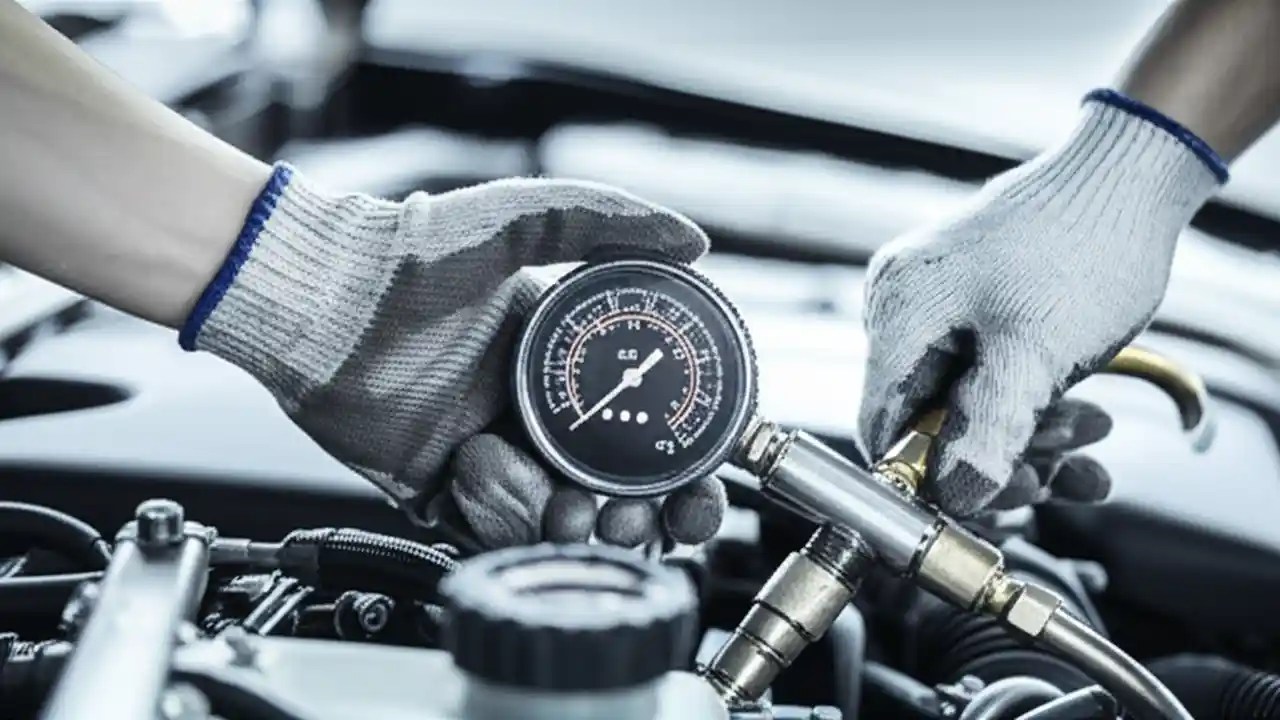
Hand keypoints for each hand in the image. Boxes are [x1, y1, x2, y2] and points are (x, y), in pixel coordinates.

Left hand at [181, 164, 724, 548]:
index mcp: (563, 361)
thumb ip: (607, 221)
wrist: (320, 301)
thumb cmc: (411, 254)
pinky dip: (498, 515)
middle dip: (638, 516)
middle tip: (636, 516)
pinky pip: (487, 527)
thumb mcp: (521, 220)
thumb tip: (695, 239)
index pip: (644, 426)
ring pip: (555, 519)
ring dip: (571, 523)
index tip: (702, 483)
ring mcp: (489, 451)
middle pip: (612, 491)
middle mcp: (533, 412)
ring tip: (563, 504)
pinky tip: (479, 467)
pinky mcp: (439, 487)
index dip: (683, 466)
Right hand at [855, 92, 1222, 516]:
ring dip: (1029, 436)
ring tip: (1090, 436)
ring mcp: (937, 303)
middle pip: (929, 421)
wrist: (1133, 174)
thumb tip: (956, 497)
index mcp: (899, 314)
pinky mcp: (972, 303)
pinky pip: (988, 374)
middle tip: (1054, 473)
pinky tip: (1083, 431)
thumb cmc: (1084, 245)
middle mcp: (903, 306)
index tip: (983, 502)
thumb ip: (988, 432)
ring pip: (967, 403)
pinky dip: (1033, 406)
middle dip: (998, 455)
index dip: (926, 476)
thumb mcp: (1036, 354)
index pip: (881, 425)